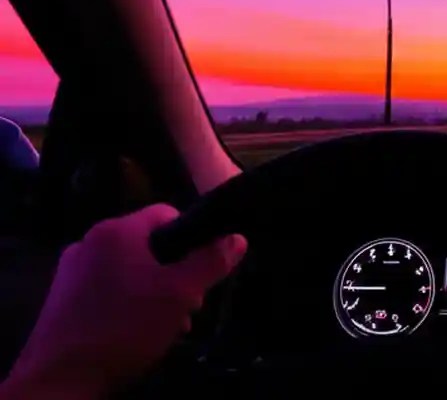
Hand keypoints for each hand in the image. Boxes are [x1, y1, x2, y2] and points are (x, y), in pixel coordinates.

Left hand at [2, 204, 245, 399]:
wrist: (60, 381)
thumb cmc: (125, 328)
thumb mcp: (181, 295)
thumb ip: (211, 262)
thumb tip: (236, 238)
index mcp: (116, 231)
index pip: (167, 214)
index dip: (192, 239)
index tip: (203, 271)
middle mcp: (89, 242)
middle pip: (147, 245)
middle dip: (174, 273)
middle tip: (188, 306)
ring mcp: (70, 272)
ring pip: (127, 270)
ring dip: (152, 292)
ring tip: (164, 325)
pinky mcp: (60, 299)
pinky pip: (105, 289)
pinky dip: (125, 304)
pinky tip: (133, 333)